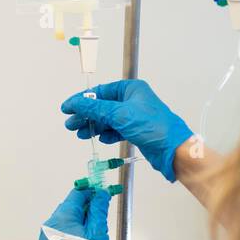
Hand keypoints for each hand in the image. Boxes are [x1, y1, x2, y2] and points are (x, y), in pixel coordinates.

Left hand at [38, 188, 110, 239]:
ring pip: (66, 222)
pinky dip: (72, 233)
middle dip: (85, 208)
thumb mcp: (98, 230)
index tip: (99, 192)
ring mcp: (48, 238)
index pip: (76, 195)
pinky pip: (62, 234)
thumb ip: (98, 208)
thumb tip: (100, 195)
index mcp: (61, 218)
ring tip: (93, 233)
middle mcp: (50, 226)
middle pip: (70, 208)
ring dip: (79, 221)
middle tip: (100, 213)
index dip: (90, 192)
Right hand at [60, 79, 193, 182]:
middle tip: (71, 125)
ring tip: (81, 134)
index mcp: (130, 89)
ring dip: (94, 126)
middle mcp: (132, 100)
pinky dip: (107, 134)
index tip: (67, 108)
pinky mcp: (135, 130)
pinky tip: (102, 139)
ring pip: (107, 119)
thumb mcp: (119, 114)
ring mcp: (134, 116)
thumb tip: (74, 103)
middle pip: (102, 106)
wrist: (173, 150)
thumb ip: (94, 108)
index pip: (100, 91)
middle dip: (86, 115)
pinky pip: (115, 130)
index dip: (82, 100)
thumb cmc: (152, 127)